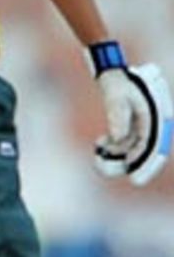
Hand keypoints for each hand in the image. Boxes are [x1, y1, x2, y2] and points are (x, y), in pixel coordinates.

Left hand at [94, 62, 171, 186]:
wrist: (115, 78)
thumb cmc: (118, 85)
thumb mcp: (115, 97)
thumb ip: (117, 115)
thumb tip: (117, 138)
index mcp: (157, 117)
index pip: (155, 145)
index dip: (146, 164)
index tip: (135, 178)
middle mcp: (156, 125)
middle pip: (149, 152)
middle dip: (136, 166)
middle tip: (124, 178)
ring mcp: (146, 129)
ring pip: (135, 151)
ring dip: (118, 154)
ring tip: (100, 145)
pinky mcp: (136, 131)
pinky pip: (127, 146)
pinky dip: (114, 148)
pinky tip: (100, 142)